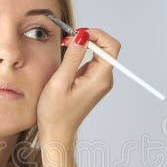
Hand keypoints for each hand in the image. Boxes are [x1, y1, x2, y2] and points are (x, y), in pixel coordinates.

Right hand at [37, 28, 119, 143]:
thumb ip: (72, 57)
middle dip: (88, 37)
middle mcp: (104, 79)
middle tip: (68, 40)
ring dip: (83, 45)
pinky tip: (67, 61)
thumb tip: (83, 37)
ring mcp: (99, 81)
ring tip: (65, 48)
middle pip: (106, 47)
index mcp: (100, 79)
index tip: (79, 34)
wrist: (57, 132)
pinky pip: (92, 61)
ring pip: (99, 53)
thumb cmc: (56, 113)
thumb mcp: (60, 82)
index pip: (111, 46)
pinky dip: (81, 54)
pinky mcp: (92, 82)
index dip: (96, 34)